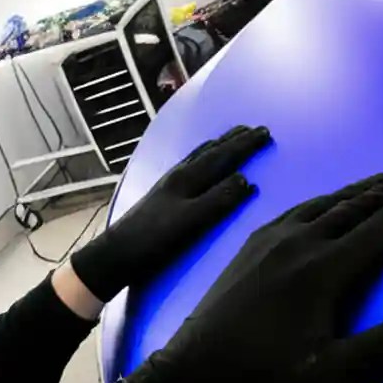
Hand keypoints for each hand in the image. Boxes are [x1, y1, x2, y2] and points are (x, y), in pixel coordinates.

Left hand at [71, 125, 271, 301]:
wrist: (117, 253)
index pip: (223, 155)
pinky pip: (191, 164)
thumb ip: (220, 200)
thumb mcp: (192, 221)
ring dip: (219, 144)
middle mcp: (179, 174)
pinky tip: (202, 160)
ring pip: (199, 155)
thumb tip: (246, 179)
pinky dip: (204, 156)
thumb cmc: (156, 239)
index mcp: (188, 179)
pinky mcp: (163, 192)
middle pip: (212, 151)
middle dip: (235, 139)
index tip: (265, 132)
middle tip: (255, 129)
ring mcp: (169, 182)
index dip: (244, 144)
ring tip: (233, 136)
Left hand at [122, 167, 382, 382]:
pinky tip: (324, 201)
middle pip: (352, 208)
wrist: (193, 375)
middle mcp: (300, 245)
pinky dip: (322, 199)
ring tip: (379, 179)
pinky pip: (295, 210)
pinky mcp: (250, 246)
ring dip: (356, 190)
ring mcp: (271, 242)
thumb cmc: (267, 380)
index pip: (375, 231)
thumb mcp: (332, 375)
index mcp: (324, 272)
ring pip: (323, 204)